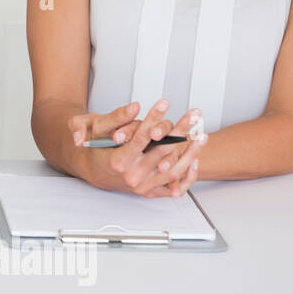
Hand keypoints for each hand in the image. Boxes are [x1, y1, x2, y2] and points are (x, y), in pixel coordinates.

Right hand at [74, 99, 207, 197]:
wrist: (90, 172)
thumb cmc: (92, 149)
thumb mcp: (93, 128)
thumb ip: (114, 118)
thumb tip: (135, 107)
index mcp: (117, 161)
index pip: (142, 137)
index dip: (155, 118)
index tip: (165, 102)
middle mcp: (132, 176)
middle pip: (162, 151)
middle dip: (180, 129)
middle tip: (193, 114)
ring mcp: (142, 186)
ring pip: (173, 169)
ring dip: (190, 152)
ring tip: (202, 134)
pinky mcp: (148, 191)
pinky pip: (173, 186)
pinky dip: (186, 174)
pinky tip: (195, 158)